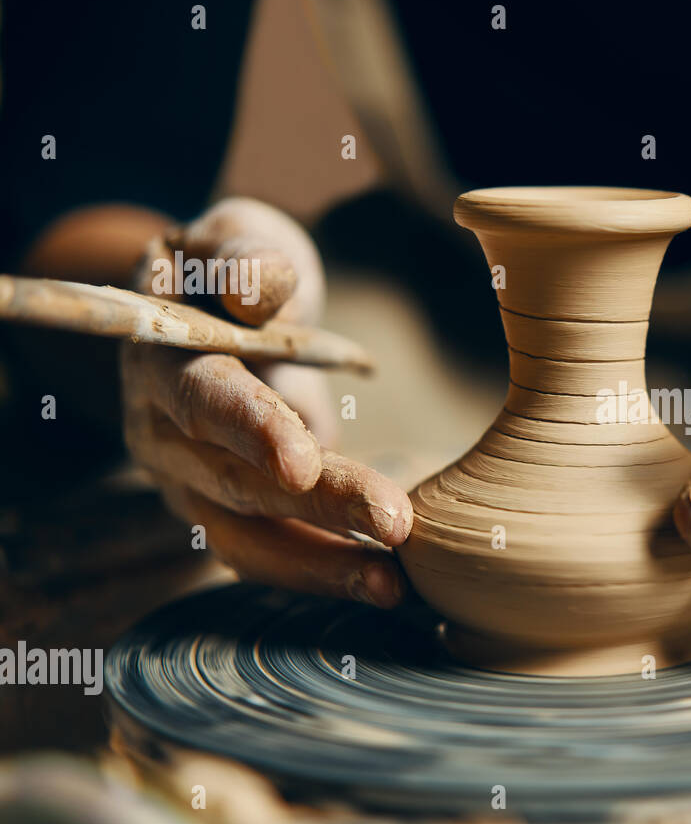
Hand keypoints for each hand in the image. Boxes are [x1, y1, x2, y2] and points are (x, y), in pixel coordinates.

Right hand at [122, 198, 411, 605]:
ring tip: (392, 587)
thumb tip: (264, 285)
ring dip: (320, 565)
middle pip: (237, 481)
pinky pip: (270, 552)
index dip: (251, 430)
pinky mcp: (226, 511)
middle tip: (396, 523)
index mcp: (160, 358)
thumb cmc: (232, 265)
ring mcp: (188, 482)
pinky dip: (324, 572)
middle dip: (320, 506)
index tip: (303, 461)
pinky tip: (385, 586)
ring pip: (247, 537)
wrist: (213, 311)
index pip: (204, 398)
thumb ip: (245, 254)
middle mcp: (162, 432)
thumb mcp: (236, 236)